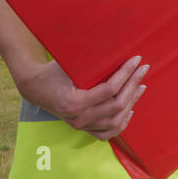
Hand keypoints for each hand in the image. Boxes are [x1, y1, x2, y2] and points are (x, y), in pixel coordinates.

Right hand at [18, 54, 147, 141]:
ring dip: (132, 103)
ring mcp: (80, 126)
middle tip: (143, 69)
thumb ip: (92, 58)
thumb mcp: (68, 62)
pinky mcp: (82, 129)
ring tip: (141, 86)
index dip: (126, 74)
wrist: (34, 88)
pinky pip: (107, 133)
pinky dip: (121, 123)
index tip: (136, 60)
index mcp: (73, 102)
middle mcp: (78, 118)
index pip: (109, 90)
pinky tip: (130, 110)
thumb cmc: (52, 71)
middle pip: (116, 105)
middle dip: (133, 84)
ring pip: (115, 122)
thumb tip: (118, 45)